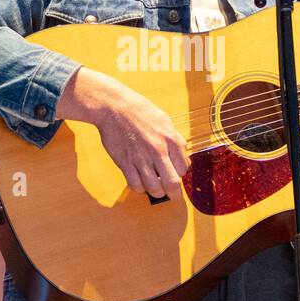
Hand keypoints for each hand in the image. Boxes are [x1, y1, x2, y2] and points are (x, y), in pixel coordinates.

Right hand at [57, 67, 188, 198]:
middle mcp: (158, 150)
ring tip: (155, 188)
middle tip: (171, 193)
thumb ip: (176, 140)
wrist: (115, 107)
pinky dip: (140, 188)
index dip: (180, 174)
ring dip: (156, 193)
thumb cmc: (140, 112)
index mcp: (171, 139)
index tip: (175, 174)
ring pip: (154, 188)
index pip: (184, 169)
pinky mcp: (125, 162)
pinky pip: (135, 185)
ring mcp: (141, 157)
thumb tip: (183, 158)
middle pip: (172, 184)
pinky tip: (140, 182)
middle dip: (173, 193)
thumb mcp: (165, 121)